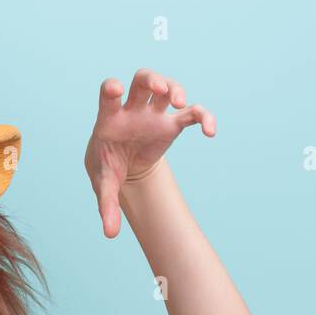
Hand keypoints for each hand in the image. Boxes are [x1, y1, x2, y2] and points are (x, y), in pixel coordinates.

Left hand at [84, 69, 215, 237]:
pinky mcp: (172, 124)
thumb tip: (110, 234)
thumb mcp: (105, 186)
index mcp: (110, 118)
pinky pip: (192, 114)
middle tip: (159, 90)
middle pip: (142, 80)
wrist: (123, 167)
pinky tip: (210, 132)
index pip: (108, 93)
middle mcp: (133, 110)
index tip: (115, 90)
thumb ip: (107, 206)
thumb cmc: (109, 168)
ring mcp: (153, 114)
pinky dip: (203, 117)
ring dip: (175, 88)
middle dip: (152, 80)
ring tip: (181, 103)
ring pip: (166, 88)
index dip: (111, 89)